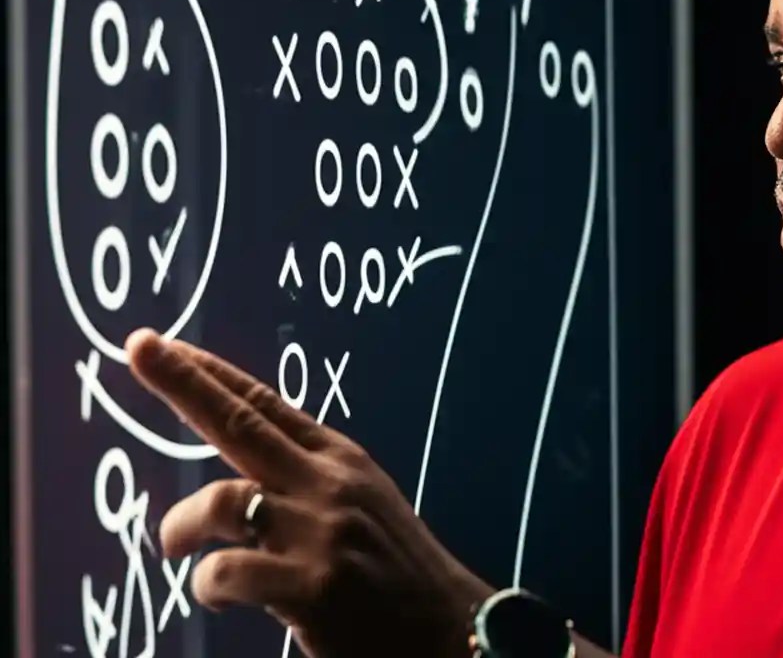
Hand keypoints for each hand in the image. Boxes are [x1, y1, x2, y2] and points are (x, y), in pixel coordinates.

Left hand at [125, 328, 492, 657]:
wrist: (450, 629)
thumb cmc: (399, 574)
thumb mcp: (365, 505)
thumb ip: (311, 481)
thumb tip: (247, 472)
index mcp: (342, 461)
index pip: (266, 404)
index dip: (212, 373)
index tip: (166, 345)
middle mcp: (329, 485)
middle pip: (241, 422)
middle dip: (183, 382)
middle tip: (139, 348)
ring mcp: (320, 533)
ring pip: (219, 501)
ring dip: (180, 526)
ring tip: (174, 546)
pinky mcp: (311, 587)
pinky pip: (225, 572)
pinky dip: (207, 584)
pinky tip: (218, 596)